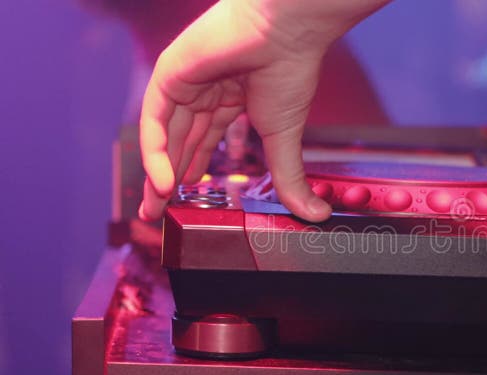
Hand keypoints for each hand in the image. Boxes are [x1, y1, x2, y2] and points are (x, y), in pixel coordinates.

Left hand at [139, 0, 387, 221]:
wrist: (286, 32)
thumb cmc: (290, 71)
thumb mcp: (284, 138)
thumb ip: (289, 179)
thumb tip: (316, 214)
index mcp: (229, 100)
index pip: (203, 141)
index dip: (193, 171)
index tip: (185, 202)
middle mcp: (203, 91)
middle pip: (178, 142)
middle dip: (166, 179)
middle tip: (158, 213)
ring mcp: (184, 82)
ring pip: (163, 134)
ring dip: (156, 172)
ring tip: (155, 207)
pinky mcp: (170, 74)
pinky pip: (155, 120)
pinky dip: (156, 153)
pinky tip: (163, 182)